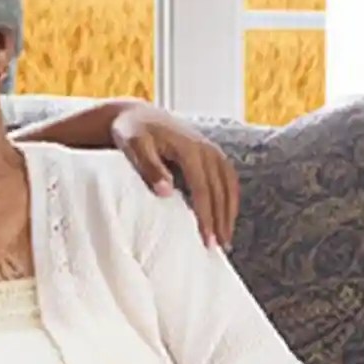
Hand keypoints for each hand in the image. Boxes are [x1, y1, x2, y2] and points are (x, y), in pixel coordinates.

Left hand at [111, 102, 239, 248]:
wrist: (138, 115)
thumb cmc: (132, 133)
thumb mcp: (134, 146)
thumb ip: (149, 168)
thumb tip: (166, 193)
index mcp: (189, 148)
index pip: (202, 188)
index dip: (206, 215)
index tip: (207, 239)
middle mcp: (206, 148)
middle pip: (220, 190)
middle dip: (221, 220)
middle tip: (218, 248)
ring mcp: (212, 150)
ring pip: (229, 185)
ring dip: (229, 212)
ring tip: (225, 240)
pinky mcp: (212, 153)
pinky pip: (229, 179)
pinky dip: (230, 199)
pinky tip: (226, 217)